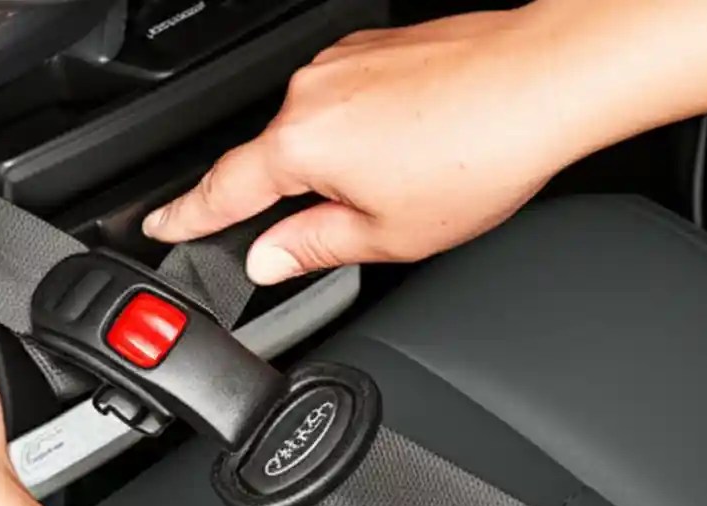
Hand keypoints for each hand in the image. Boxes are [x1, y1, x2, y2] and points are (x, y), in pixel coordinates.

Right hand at [142, 6, 591, 283]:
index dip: (187, 216)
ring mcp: (343, 61)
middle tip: (360, 224)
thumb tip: (269, 258)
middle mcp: (310, 92)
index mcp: (300, 145)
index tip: (162, 224)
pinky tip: (419, 147)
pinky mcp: (375, 46)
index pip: (221, 191)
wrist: (543, 80)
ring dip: (347, 161)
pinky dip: (370, 129)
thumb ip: (313, 247)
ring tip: (413, 182)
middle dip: (305, 197)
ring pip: (319, 129)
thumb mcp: (388, 235)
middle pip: (278, 161)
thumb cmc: (478, 153)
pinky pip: (350, 98)